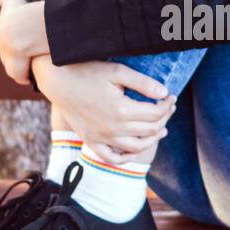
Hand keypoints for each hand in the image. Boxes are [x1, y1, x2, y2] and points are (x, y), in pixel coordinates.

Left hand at [0, 0, 47, 84]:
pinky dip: (27, 76)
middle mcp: (3, 49)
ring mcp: (8, 61)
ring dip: (23, 68)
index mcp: (3, 35)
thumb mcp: (12, 2)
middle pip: (10, 57)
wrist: (21, 30)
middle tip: (31, 55)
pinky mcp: (16, 70)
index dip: (17, 43)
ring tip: (34, 66)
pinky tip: (35, 74)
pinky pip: (22, 77)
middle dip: (19, 57)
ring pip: (15, 68)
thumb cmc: (20, 13)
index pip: (8, 43)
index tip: (24, 43)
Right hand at [30, 55, 175, 162]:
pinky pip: (111, 158)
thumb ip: (142, 83)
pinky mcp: (90, 141)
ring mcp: (100, 138)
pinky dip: (126, 157)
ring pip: (135, 148)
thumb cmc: (88, 72)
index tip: (171, 96)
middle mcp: (112, 129)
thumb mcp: (118, 71)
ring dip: (152, 139)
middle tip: (168, 108)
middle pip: (149, 130)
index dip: (167, 105)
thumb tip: (164, 92)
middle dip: (164, 119)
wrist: (58, 81)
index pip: (155, 114)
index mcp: (121, 110)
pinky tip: (136, 148)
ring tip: (160, 129)